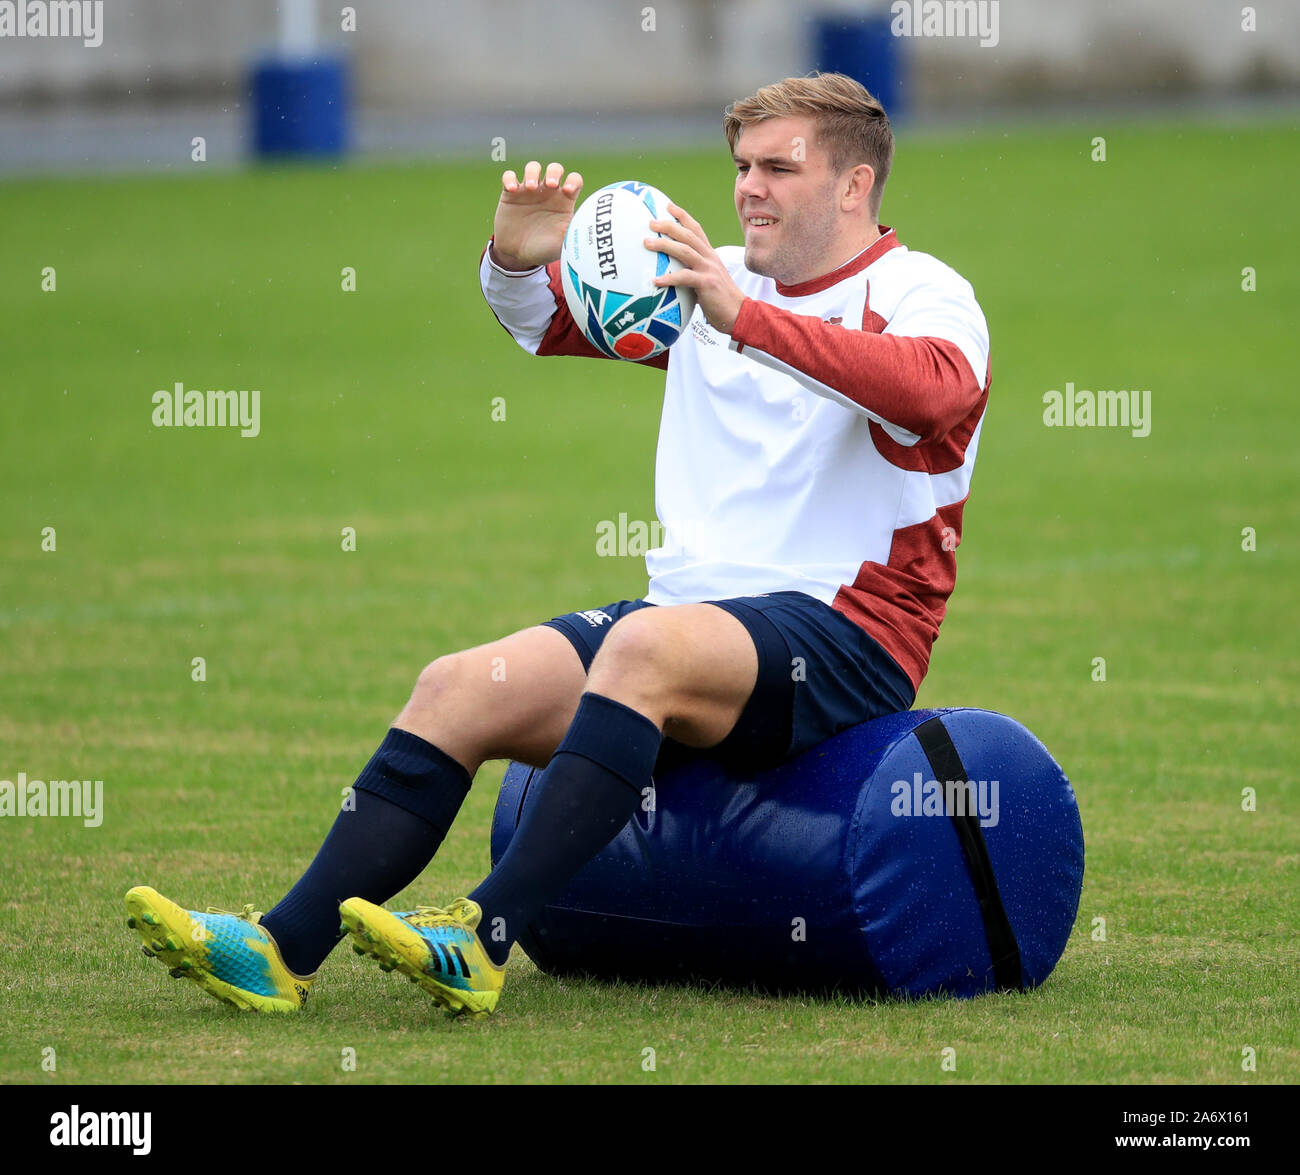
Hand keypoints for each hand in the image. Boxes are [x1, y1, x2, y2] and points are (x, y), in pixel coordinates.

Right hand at [492, 161, 583, 268]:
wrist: (518, 256)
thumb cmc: (544, 249)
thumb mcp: (561, 246)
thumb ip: (573, 236)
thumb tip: (590, 233)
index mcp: (564, 201)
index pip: (574, 181)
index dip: (573, 181)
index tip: (568, 190)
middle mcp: (548, 192)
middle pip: (555, 169)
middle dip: (554, 172)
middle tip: (551, 185)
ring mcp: (529, 191)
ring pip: (533, 168)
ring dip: (532, 172)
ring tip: (530, 187)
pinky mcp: (510, 194)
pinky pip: (509, 176)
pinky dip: (510, 178)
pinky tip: (512, 189)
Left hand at [646, 202, 745, 333]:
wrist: (739, 313)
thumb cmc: (720, 300)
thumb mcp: (707, 280)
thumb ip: (692, 273)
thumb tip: (672, 275)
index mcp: (710, 255)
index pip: (696, 229)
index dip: (683, 216)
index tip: (668, 206)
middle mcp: (710, 258)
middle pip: (688, 235)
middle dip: (669, 225)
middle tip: (651, 222)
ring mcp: (709, 269)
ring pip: (685, 250)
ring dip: (665, 245)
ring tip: (647, 243)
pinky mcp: (707, 284)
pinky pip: (684, 277)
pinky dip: (669, 278)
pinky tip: (655, 280)